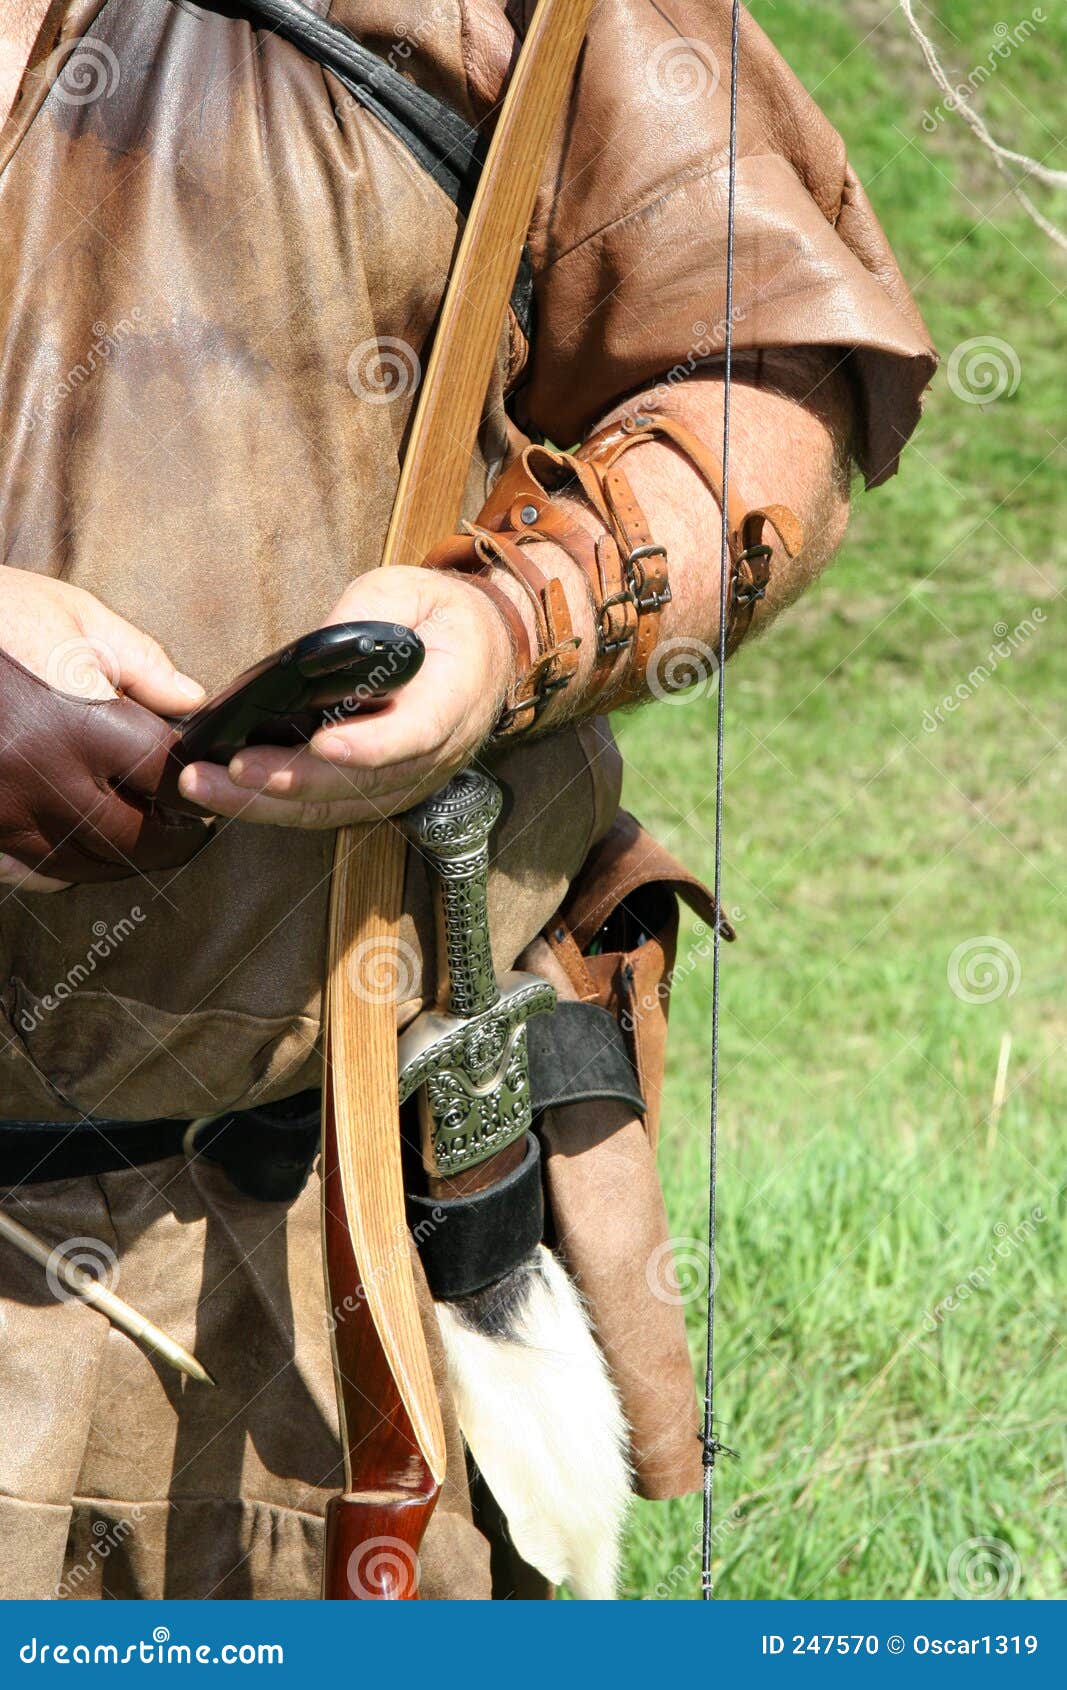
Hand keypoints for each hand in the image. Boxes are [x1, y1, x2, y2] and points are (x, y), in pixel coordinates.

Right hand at [0, 567, 206, 890]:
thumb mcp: (73, 616)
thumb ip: (141, 663)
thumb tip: (193, 700)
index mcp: (80, 722)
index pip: (166, 778)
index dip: (194, 787)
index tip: (204, 787)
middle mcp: (42, 776)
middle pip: (132, 840)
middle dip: (169, 841)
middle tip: (186, 834)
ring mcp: (2, 808)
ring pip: (81, 867)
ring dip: (119, 861)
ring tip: (140, 843)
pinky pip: (27, 871)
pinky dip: (59, 869)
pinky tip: (75, 846)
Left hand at [178, 567, 513, 825]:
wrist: (483, 650)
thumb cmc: (436, 615)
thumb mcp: (403, 591)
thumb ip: (360, 618)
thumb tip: (303, 659)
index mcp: (455, 691)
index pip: (418, 731)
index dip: (373, 745)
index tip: (325, 744)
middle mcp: (439, 750)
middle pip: (365, 782)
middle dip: (294, 780)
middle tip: (230, 771)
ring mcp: (413, 779)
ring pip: (341, 807)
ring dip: (270, 804)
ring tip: (207, 788)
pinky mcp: (385, 791)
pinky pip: (331, 810)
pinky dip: (276, 807)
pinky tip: (226, 795)